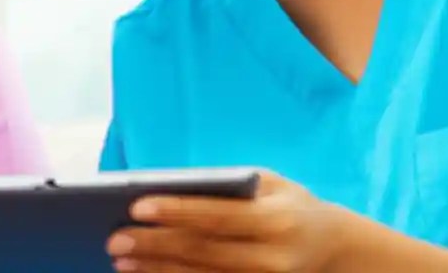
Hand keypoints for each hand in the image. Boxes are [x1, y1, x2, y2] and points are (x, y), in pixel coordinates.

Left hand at [106, 171, 350, 271]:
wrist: (333, 248)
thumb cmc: (287, 205)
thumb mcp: (270, 184)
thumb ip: (226, 186)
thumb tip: (168, 189)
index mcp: (276, 220)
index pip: (217, 215)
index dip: (176, 211)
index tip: (135, 206)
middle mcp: (272, 258)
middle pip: (202, 251)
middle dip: (154, 246)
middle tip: (114, 239)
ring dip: (156, 270)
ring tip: (120, 260)